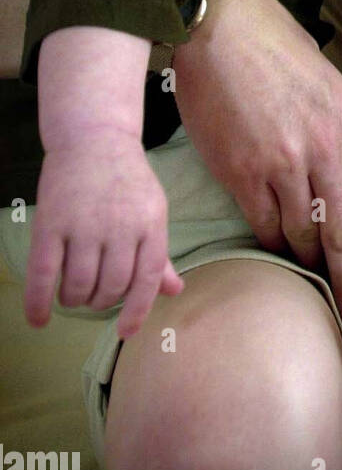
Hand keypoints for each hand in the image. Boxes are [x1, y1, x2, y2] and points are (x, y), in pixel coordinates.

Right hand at [25, 133, 182, 338]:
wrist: (94, 137)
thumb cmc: (127, 180)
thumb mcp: (152, 210)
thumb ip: (159, 253)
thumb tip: (174, 291)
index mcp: (151, 223)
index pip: (147, 278)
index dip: (137, 310)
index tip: (125, 332)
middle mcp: (120, 225)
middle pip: (111, 286)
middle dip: (101, 301)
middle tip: (93, 295)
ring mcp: (84, 223)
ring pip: (80, 285)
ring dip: (75, 300)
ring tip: (73, 294)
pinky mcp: (52, 222)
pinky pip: (44, 273)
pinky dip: (39, 302)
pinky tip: (38, 319)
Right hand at [171, 0, 341, 338]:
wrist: (220, 27)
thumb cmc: (276, 49)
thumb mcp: (330, 84)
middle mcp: (324, 147)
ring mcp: (282, 162)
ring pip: (306, 235)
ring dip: (315, 270)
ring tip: (322, 296)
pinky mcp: (242, 170)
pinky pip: (266, 224)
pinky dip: (276, 245)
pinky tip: (280, 255)